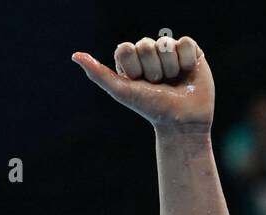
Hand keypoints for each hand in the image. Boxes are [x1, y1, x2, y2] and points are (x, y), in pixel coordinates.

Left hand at [73, 36, 212, 130]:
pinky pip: (184, 42)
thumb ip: (98, 73)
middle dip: (152, 69)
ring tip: (173, 81)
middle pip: (146, 45)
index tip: (139, 84)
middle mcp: (149, 54)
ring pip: (165, 44)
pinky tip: (186, 73)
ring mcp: (169, 51)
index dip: (134, 67)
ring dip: (170, 67)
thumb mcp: (121, 91)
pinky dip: (186, 61)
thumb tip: (75, 55)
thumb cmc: (151, 108)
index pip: (127, 48)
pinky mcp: (190, 51)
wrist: (182, 121)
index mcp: (131, 61)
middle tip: (158, 84)